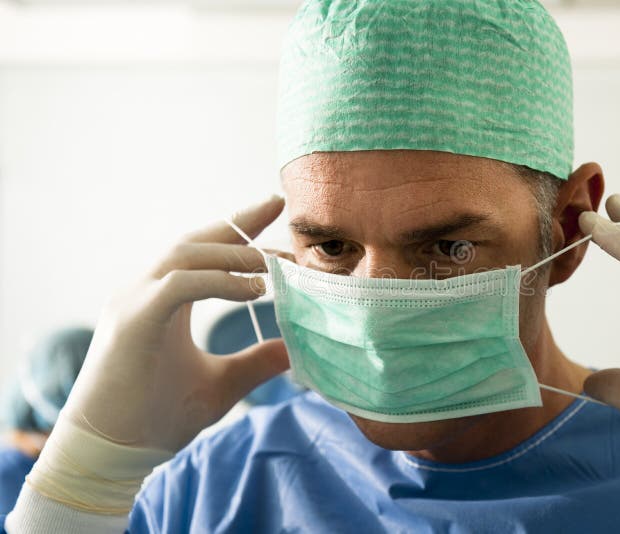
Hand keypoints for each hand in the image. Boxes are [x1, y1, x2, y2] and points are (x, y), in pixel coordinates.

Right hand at [62, 196, 290, 451]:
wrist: (110, 455)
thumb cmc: (156, 419)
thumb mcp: (219, 386)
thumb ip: (253, 363)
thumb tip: (292, 349)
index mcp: (163, 301)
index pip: (203, 252)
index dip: (237, 229)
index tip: (273, 210)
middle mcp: (146, 292)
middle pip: (194, 241)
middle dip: (237, 223)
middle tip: (278, 205)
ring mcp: (135, 303)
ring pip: (184, 255)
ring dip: (232, 252)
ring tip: (273, 262)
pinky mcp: (133, 322)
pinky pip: (179, 285)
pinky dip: (217, 281)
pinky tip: (253, 290)